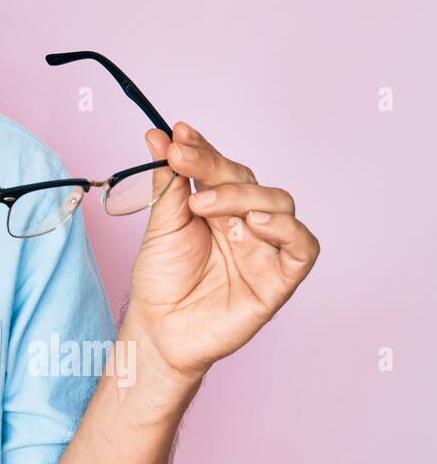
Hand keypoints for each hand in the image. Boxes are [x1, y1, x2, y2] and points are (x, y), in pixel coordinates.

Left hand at [124, 122, 319, 387]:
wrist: (159, 330)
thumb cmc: (161, 281)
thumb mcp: (160, 225)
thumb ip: (168, 184)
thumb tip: (160, 136)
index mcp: (217, 206)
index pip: (220, 167)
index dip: (203, 148)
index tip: (178, 133)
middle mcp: (245, 222)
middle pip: (249, 180)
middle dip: (214, 166)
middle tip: (182, 160)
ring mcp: (265, 248)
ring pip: (280, 204)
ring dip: (244, 194)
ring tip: (205, 203)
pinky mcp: (280, 279)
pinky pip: (303, 248)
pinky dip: (287, 230)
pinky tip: (255, 223)